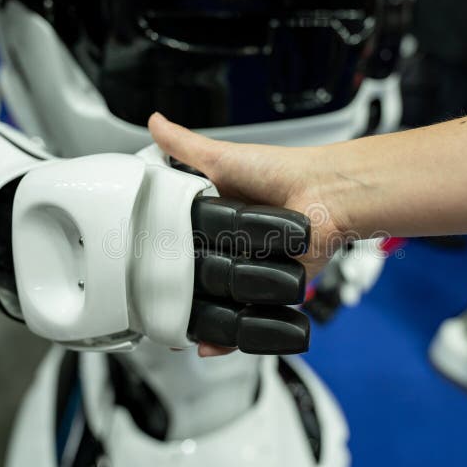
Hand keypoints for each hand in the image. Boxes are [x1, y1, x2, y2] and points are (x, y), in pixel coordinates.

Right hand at [149, 113, 351, 354]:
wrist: (327, 195)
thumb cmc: (283, 172)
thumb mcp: (223, 157)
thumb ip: (186, 147)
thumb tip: (155, 122)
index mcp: (216, 217)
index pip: (179, 243)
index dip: (159, 258)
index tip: (138, 270)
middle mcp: (232, 245)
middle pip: (196, 276)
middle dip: (177, 294)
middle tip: (152, 305)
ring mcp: (251, 269)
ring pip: (219, 300)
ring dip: (201, 317)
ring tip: (174, 330)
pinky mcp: (271, 288)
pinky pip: (249, 315)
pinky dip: (232, 335)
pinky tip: (210, 344)